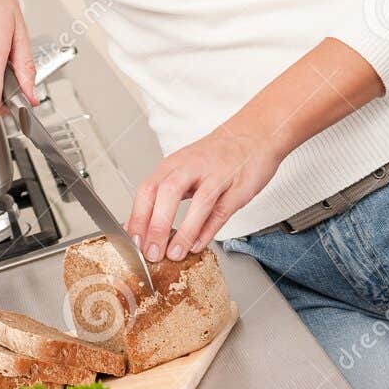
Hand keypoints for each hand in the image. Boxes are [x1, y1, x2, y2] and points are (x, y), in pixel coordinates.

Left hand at [127, 123, 284, 260]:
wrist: (255, 133)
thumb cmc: (216, 155)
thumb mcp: (184, 168)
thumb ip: (165, 193)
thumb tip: (142, 224)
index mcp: (174, 164)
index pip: (147, 189)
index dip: (137, 217)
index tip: (133, 242)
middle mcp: (192, 167)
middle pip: (167, 193)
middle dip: (156, 226)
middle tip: (150, 253)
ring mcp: (217, 176)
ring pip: (198, 203)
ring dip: (184, 232)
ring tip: (174, 254)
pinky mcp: (239, 187)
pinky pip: (222, 210)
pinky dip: (209, 230)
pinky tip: (198, 245)